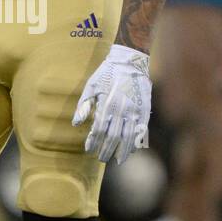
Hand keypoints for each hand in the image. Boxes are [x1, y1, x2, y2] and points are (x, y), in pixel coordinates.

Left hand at [72, 43, 151, 164]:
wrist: (130, 60)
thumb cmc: (107, 73)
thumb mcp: (91, 86)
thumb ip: (84, 106)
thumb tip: (76, 124)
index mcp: (106, 104)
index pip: (98, 130)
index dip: (93, 142)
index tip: (89, 149)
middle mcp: (121, 110)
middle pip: (113, 137)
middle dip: (107, 150)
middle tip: (101, 159)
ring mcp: (135, 110)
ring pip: (129, 136)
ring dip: (123, 150)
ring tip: (118, 160)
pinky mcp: (145, 109)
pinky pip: (142, 129)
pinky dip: (137, 141)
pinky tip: (133, 149)